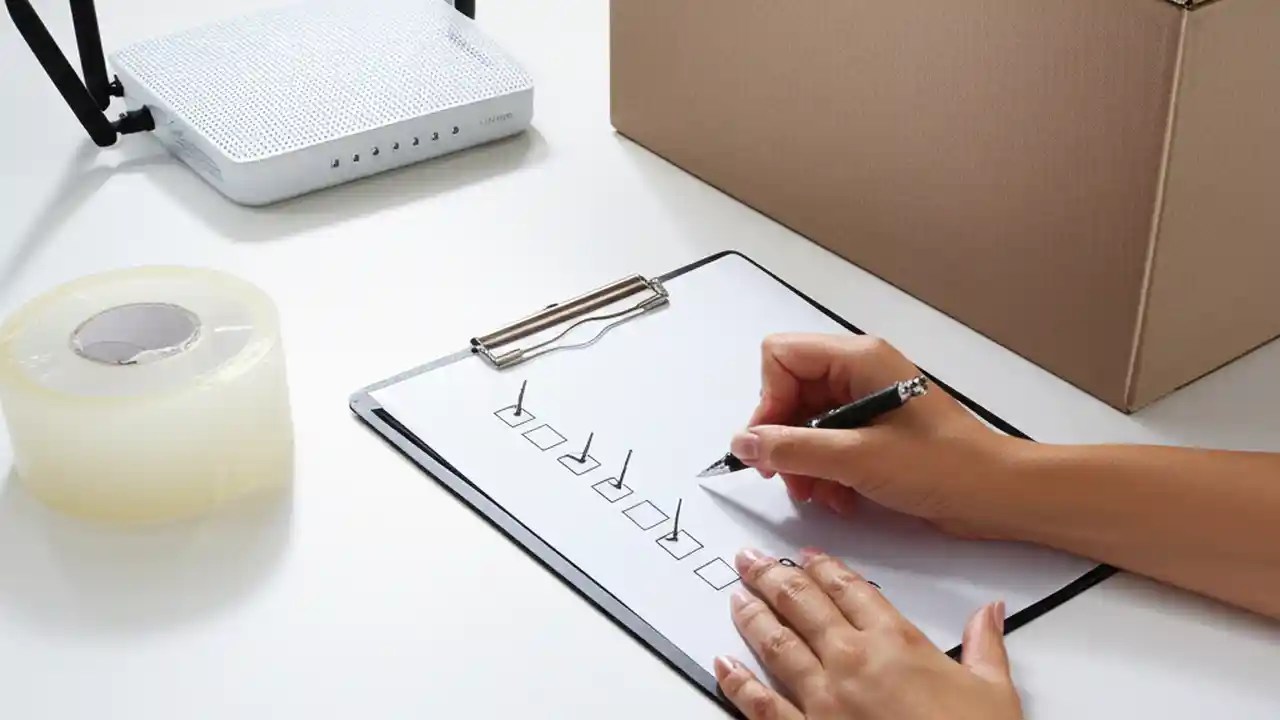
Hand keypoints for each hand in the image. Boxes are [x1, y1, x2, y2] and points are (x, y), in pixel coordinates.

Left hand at [715, 548, 1021, 719]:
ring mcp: (825, 699)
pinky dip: (738, 683)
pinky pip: (763, 705)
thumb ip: (985, 644)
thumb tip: (989, 612)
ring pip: (777, 643)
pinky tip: (723, 665)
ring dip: (753, 615)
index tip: (808, 557)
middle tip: (752, 560)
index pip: (852, 590)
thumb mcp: (993, 690)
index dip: (825, 568)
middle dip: (773, 577)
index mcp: (897, 643)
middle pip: (803, 605)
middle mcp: (854, 661)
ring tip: (737, 594)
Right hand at [732, 334, 1019, 537]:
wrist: (997, 495)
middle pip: (788, 392)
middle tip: (786, 477)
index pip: (781, 357)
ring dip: (803, 462)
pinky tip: (839, 497)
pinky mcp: (874, 431)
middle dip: (783, 439)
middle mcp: (859, 372)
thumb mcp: (857, 458)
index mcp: (858, 358)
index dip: (767, 401)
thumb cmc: (945, 466)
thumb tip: (743, 443)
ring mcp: (867, 402)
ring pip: (804, 422)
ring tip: (819, 495)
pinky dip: (824, 471)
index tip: (768, 445)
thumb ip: (792, 449)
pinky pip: (827, 442)